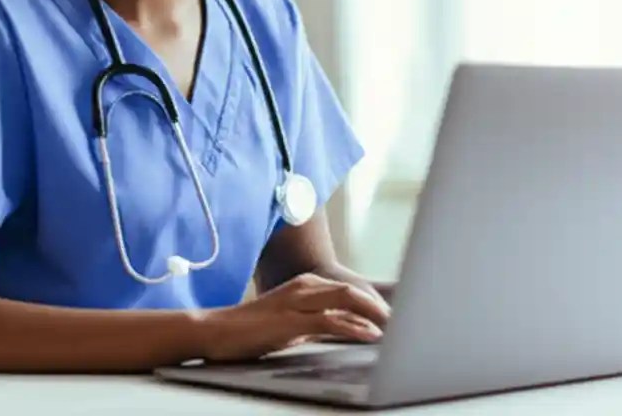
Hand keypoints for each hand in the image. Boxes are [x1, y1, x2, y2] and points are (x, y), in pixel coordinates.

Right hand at [197, 273, 390, 362]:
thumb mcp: (291, 324)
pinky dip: (354, 327)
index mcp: (305, 286)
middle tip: (405, 322)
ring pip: (346, 300)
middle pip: (353, 291)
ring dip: (374, 313)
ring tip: (396, 327)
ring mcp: (297, 302)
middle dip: (381, 305)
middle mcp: (304, 288)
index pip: (349, 290)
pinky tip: (370, 335)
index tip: (397, 317)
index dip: (375, 302)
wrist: (216, 331)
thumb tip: (350, 330)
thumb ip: (318, 323)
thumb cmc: (252, 330)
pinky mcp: (290, 320)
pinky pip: (330, 320)